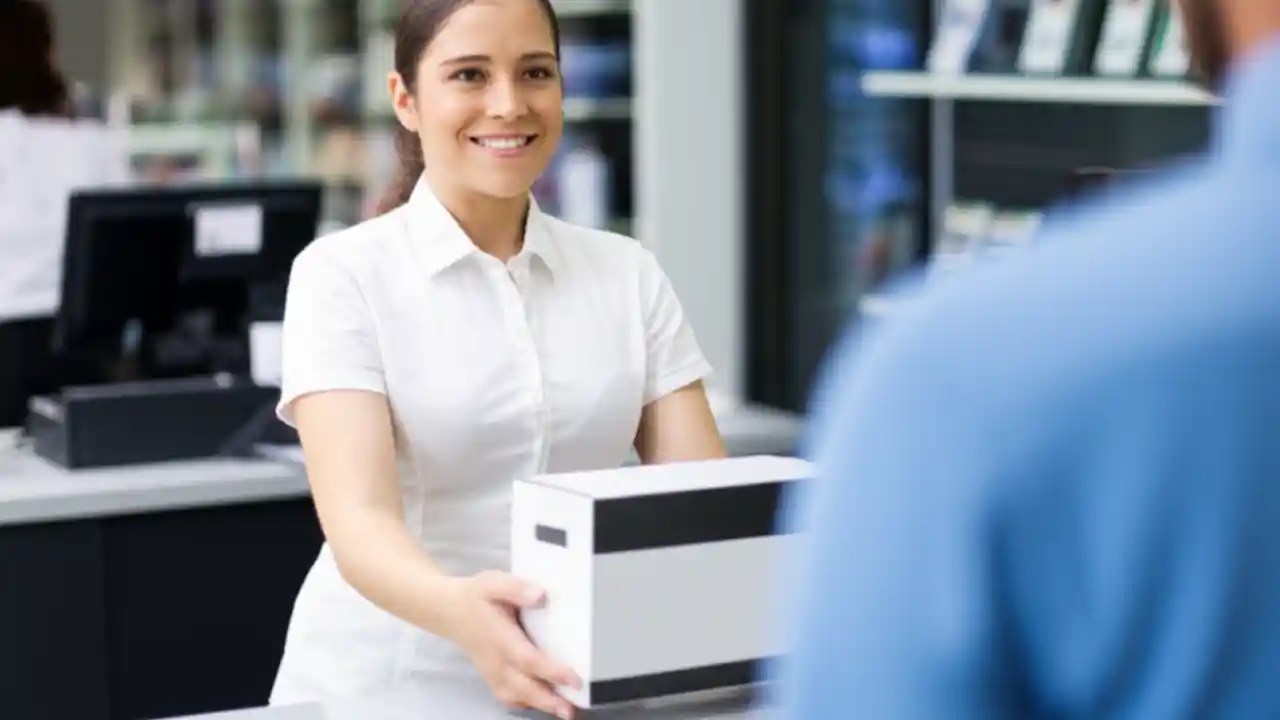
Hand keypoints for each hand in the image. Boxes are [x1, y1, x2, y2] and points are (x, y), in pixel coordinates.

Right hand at [446, 570, 580, 718]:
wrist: (448, 610)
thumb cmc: (475, 596)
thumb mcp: (493, 583)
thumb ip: (516, 588)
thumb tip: (540, 595)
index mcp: (500, 638)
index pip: (528, 659)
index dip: (551, 671)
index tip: (574, 678)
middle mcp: (496, 661)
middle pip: (523, 687)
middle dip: (548, 700)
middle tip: (571, 710)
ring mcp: (492, 672)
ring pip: (516, 696)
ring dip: (540, 705)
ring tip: (564, 709)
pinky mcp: (491, 677)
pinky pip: (507, 697)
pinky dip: (525, 703)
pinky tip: (543, 702)